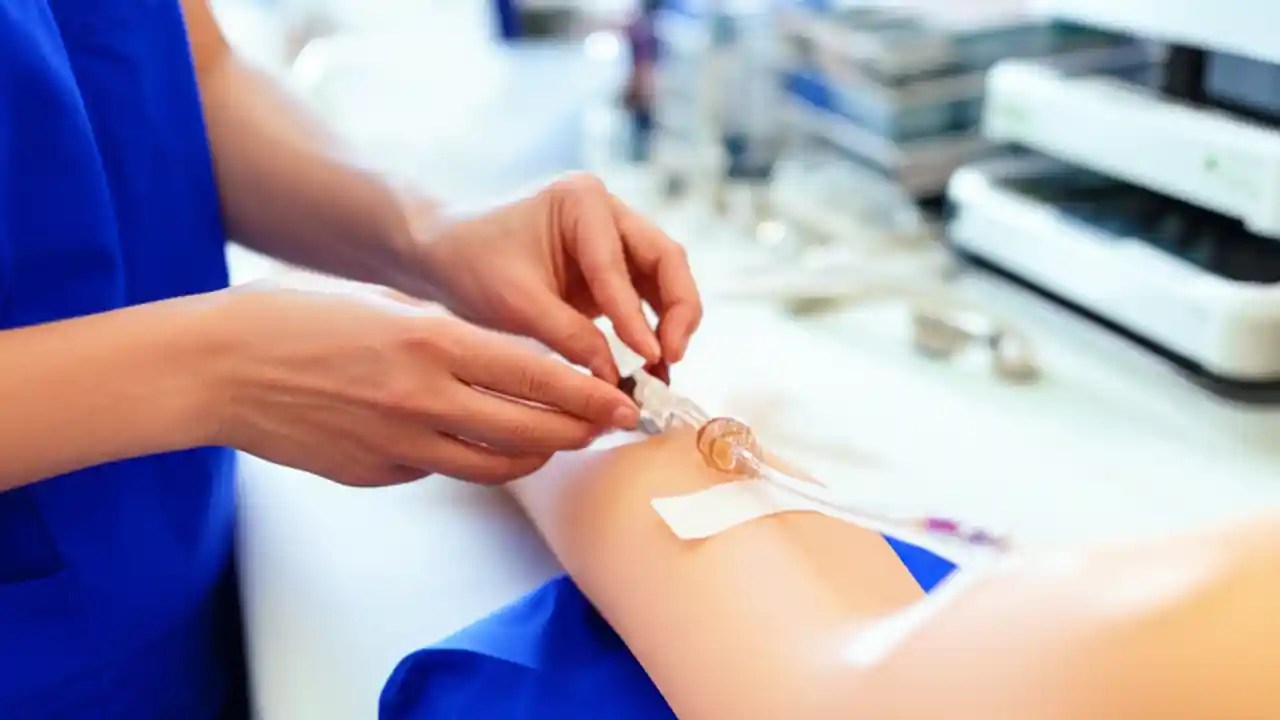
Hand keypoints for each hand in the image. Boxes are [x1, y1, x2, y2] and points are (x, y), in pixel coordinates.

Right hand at [205, 283, 638, 485]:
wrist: (219, 368)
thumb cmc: (296, 319)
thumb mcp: (384, 305)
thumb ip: (449, 335)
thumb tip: (502, 363)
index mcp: (430, 342)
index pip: (535, 375)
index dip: (588, 393)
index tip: (622, 400)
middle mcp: (422, 399)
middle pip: (530, 429)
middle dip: (579, 430)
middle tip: (605, 425)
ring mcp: (398, 444)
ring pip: (495, 465)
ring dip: (535, 453)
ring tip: (555, 440)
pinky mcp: (376, 473)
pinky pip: (441, 470)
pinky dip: (468, 458)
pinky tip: (473, 440)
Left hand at [412, 174, 702, 382]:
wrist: (443, 257)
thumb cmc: (471, 264)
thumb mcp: (517, 303)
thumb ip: (569, 338)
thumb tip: (614, 382)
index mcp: (582, 200)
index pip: (618, 263)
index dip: (635, 314)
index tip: (646, 356)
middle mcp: (608, 213)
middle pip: (665, 259)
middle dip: (677, 310)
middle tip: (671, 357)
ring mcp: (613, 241)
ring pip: (664, 280)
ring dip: (671, 324)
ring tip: (664, 371)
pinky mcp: (609, 272)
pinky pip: (645, 300)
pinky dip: (651, 331)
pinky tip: (649, 367)